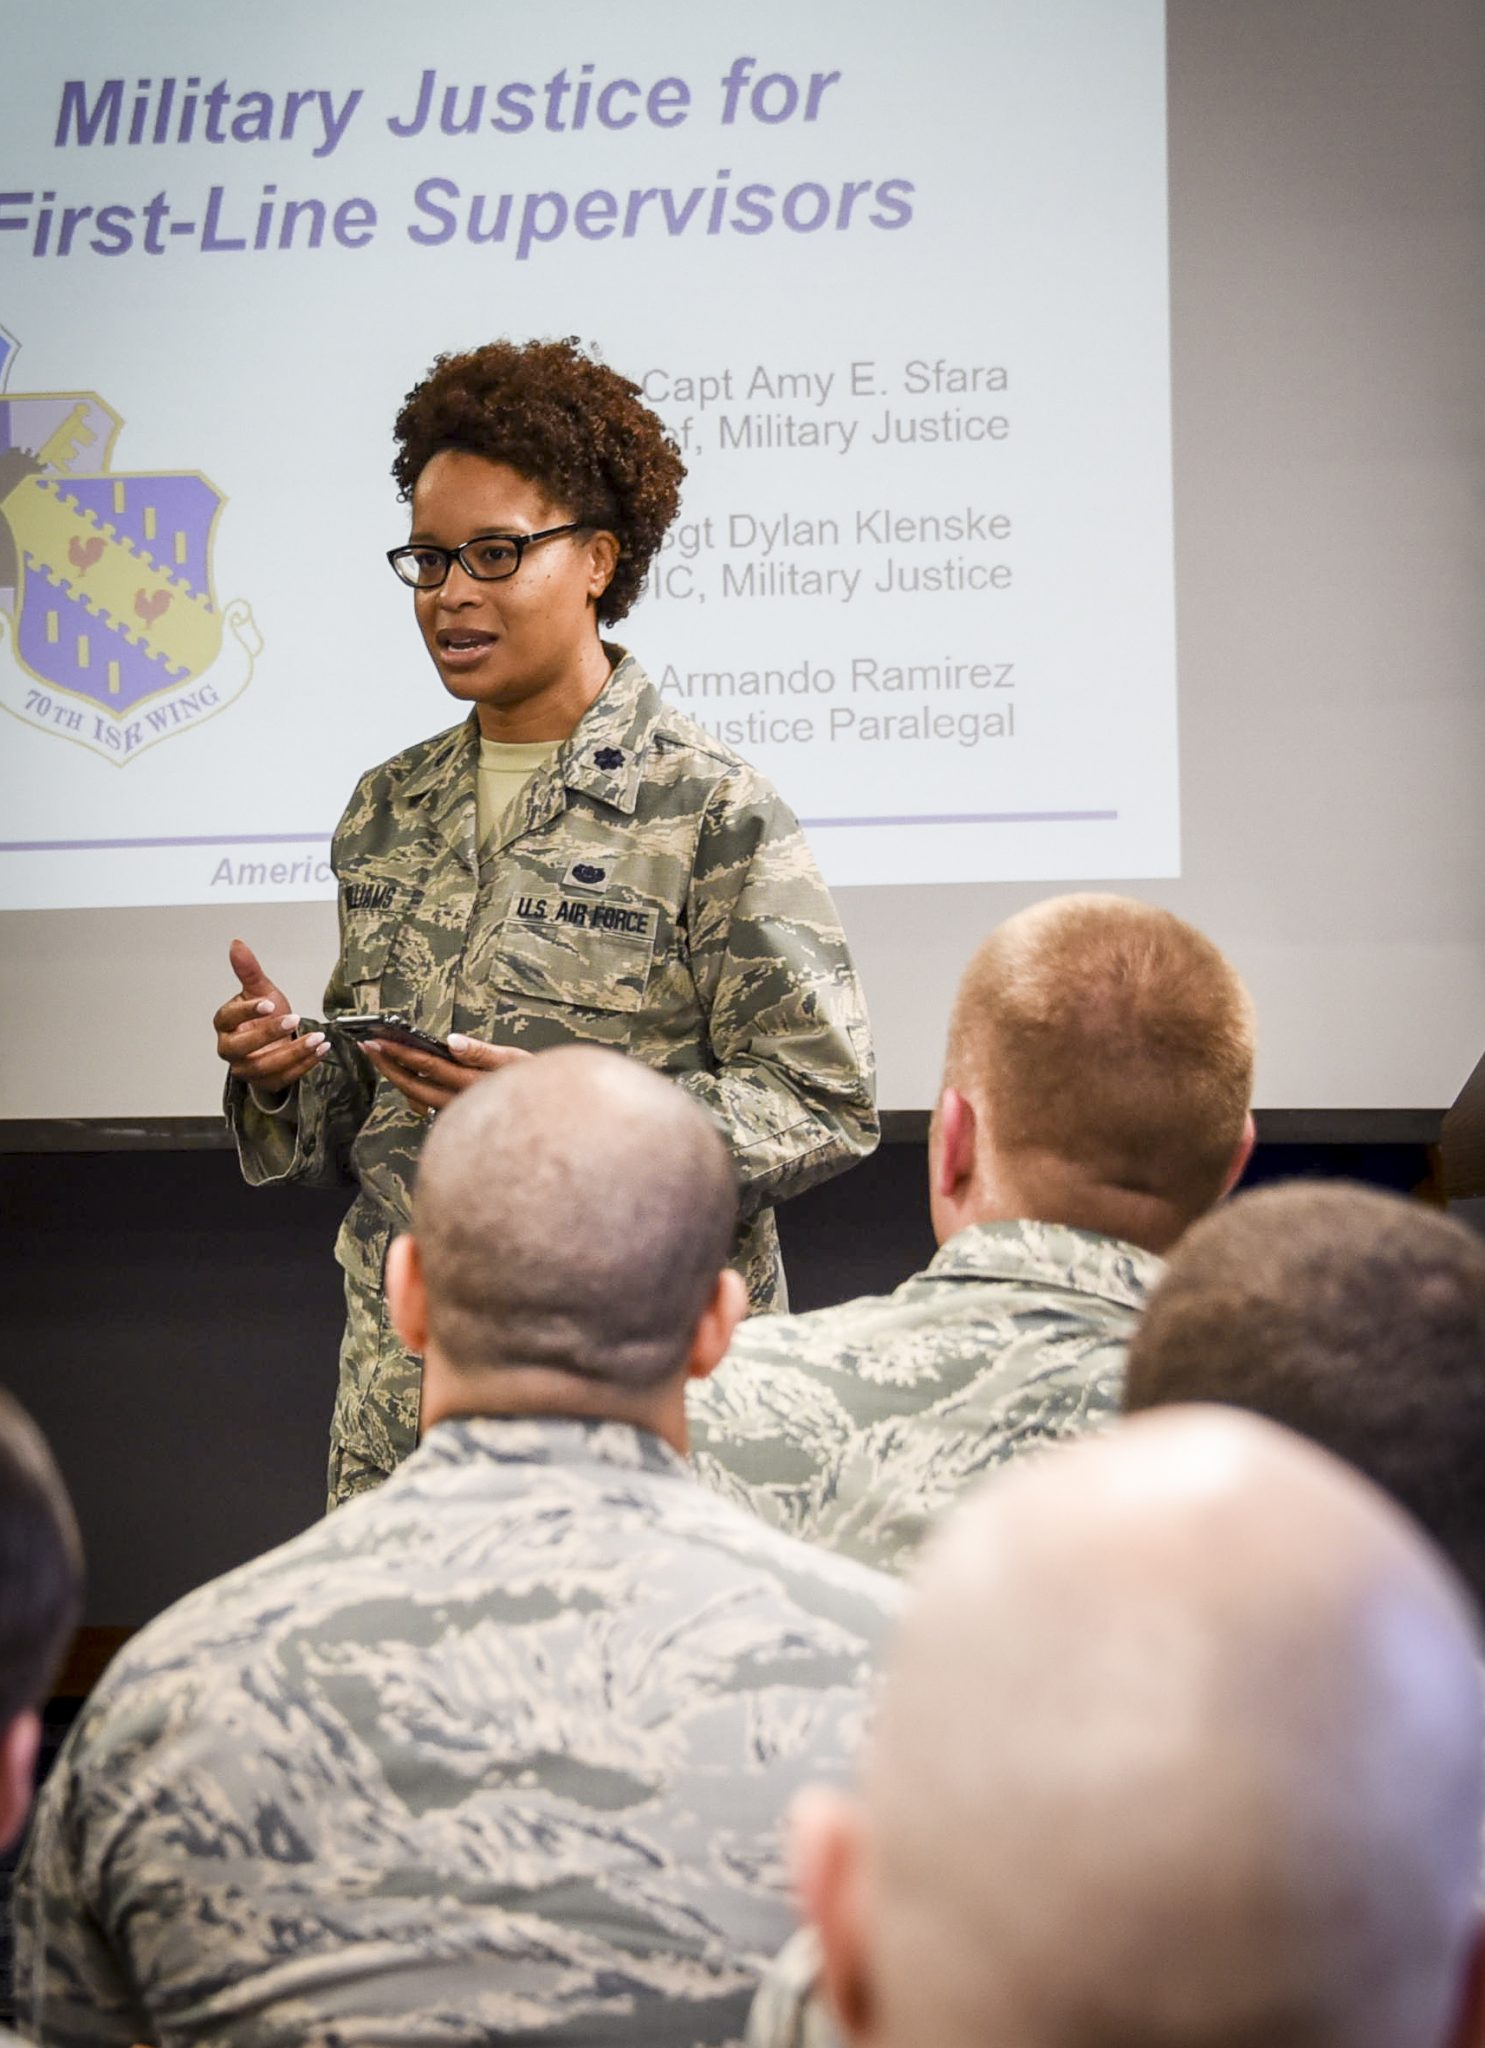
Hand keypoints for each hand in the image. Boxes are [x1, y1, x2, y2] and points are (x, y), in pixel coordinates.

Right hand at [212, 939, 327, 1090]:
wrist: (278, 1040)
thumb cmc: (265, 1015)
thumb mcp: (261, 990)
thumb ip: (249, 970)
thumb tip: (237, 944)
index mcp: (225, 1024)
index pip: (227, 1018)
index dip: (246, 1011)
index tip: (268, 1003)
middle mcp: (230, 1049)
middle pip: (241, 1047)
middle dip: (268, 1034)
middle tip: (294, 1019)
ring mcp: (246, 1069)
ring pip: (264, 1066)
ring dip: (293, 1053)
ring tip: (317, 1038)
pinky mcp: (265, 1083)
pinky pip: (283, 1078)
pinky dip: (304, 1065)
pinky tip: (320, 1051)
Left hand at [361, 1031, 530, 1117]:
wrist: (551, 1115)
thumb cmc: (538, 1083)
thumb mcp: (515, 1059)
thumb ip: (482, 1051)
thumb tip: (451, 1042)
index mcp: (473, 1084)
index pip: (428, 1066)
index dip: (400, 1052)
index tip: (378, 1040)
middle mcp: (461, 1103)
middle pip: (414, 1087)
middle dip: (388, 1066)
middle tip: (369, 1047)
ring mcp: (459, 1114)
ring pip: (419, 1100)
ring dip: (400, 1079)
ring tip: (385, 1059)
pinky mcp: (460, 1119)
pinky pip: (430, 1107)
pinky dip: (416, 1091)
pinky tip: (413, 1078)